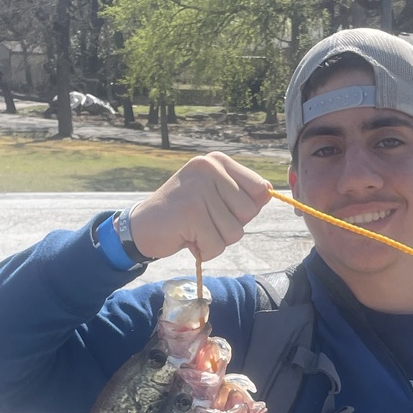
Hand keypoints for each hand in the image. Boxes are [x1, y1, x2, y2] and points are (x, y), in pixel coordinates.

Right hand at [128, 152, 271, 261]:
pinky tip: (188, 239)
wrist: (142, 226)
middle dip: (231, 226)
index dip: (246, 209)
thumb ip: (242, 195)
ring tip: (195, 230)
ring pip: (235, 232)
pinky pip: (217, 245)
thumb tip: (270, 193)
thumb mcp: (214, 196)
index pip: (261, 189)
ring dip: (217, 241)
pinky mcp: (191, 212)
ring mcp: (199, 189)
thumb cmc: (184, 214)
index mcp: (218, 161)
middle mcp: (209, 168)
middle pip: (250, 212)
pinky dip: (205, 251)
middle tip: (204, 222)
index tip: (221, 209)